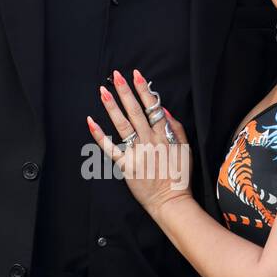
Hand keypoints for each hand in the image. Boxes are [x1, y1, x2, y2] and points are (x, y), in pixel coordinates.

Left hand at [87, 67, 191, 217]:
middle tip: (116, 75)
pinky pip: (109, 148)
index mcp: (164, 135)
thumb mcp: (185, 148)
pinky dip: (99, 134)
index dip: (143, 89)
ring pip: (122, 124)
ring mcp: (136, 152)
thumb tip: (163, 109)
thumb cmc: (179, 176)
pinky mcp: (125, 166)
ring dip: (112, 106)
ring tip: (103, 91)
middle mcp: (149, 140)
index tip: (136, 75)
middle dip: (125, 91)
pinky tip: (90, 121)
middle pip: (135, 111)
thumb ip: (175, 127)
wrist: (171, 202)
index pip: (152, 106)